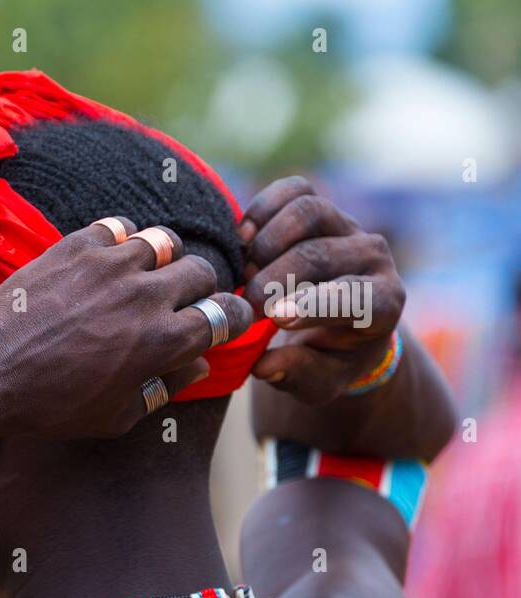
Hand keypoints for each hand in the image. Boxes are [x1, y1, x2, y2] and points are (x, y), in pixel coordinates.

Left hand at [0, 217, 252, 439]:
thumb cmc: (49, 405)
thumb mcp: (113, 416)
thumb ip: (165, 388)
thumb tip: (199, 366)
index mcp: (164, 342)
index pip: (227, 315)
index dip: (231, 318)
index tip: (220, 321)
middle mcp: (146, 296)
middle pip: (201, 271)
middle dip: (199, 287)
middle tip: (181, 299)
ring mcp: (111, 265)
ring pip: (164, 241)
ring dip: (161, 259)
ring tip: (145, 275)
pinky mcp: (77, 246)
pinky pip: (119, 227)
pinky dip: (121, 240)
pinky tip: (109, 259)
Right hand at [239, 176, 405, 404]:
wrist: (336, 322)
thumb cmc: (329, 356)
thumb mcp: (320, 380)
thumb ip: (298, 375)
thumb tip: (265, 366)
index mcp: (383, 303)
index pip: (356, 296)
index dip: (314, 305)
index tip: (274, 319)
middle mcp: (373, 256)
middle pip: (319, 254)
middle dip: (273, 280)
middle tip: (241, 305)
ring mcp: (347, 226)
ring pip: (309, 211)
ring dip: (266, 242)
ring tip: (244, 272)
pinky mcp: (321, 207)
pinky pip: (294, 190)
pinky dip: (263, 208)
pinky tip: (242, 239)